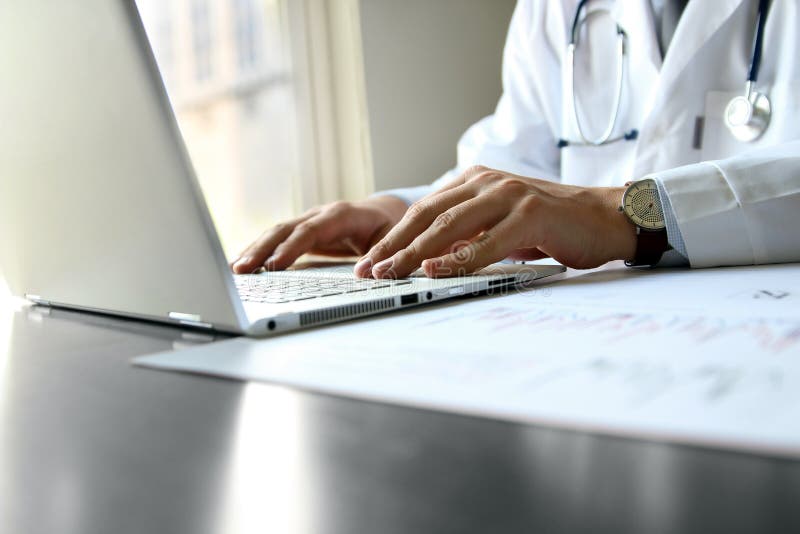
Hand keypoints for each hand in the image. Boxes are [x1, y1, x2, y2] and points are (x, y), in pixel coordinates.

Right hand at [232, 195, 406, 272]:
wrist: (384, 214)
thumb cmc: (388, 228)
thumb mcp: (391, 240)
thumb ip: (378, 255)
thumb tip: (364, 273)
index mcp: (342, 215)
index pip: (311, 230)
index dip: (291, 247)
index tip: (274, 265)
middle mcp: (320, 215)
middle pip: (285, 229)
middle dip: (263, 249)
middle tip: (242, 269)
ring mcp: (308, 222)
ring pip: (276, 233)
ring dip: (255, 250)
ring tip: (234, 269)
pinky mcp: (301, 233)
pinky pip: (277, 240)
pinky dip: (259, 251)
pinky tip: (242, 263)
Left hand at [353, 166, 636, 278]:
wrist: (605, 217)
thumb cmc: (551, 225)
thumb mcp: (500, 224)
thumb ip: (468, 234)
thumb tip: (429, 260)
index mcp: (474, 181)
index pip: (424, 211)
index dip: (394, 237)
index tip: (370, 262)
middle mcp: (486, 182)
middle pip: (428, 216)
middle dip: (395, 246)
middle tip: (369, 271)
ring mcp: (508, 195)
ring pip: (450, 226)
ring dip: (417, 253)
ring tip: (392, 274)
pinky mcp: (531, 214)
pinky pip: (487, 242)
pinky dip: (460, 259)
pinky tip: (437, 271)